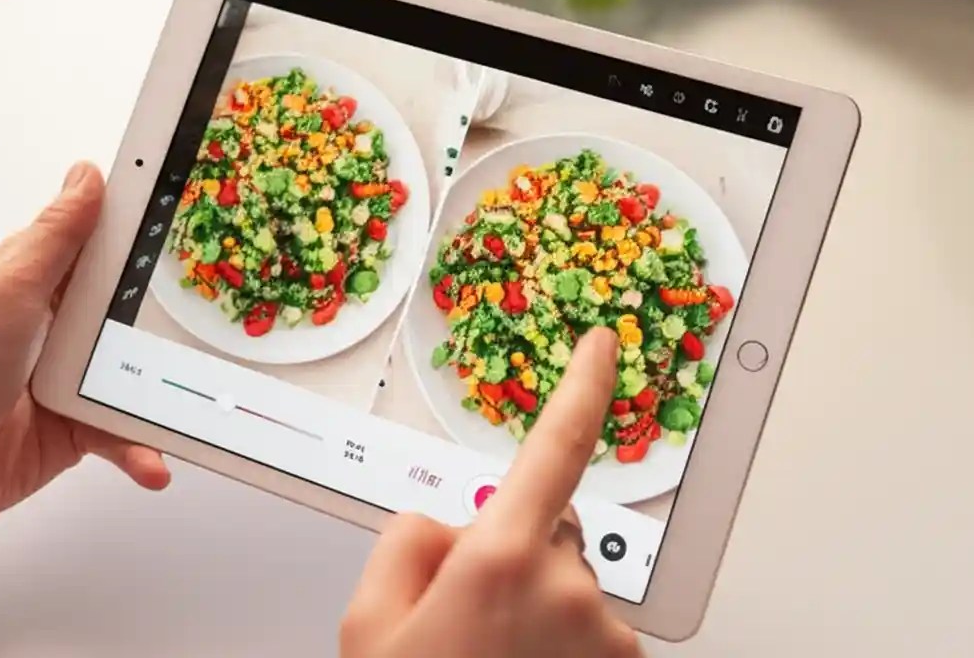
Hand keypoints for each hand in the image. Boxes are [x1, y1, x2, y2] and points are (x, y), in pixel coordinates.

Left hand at [0, 162, 170, 541]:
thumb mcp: (5, 290)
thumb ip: (55, 237)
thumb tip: (88, 175)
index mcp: (32, 281)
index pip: (99, 245)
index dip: (145, 231)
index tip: (198, 219)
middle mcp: (54, 327)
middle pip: (131, 309)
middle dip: (173, 316)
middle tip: (224, 318)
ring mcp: (68, 380)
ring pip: (138, 375)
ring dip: (166, 395)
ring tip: (201, 406)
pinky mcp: (77, 432)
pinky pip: (124, 433)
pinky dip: (142, 449)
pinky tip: (154, 464)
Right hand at [341, 328, 642, 657]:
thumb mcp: (370, 617)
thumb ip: (407, 542)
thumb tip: (447, 527)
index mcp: (502, 560)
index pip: (556, 447)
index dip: (584, 388)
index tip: (603, 347)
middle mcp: (566, 588)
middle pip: (547, 528)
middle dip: (510, 548)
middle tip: (462, 612)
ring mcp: (602, 630)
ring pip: (565, 581)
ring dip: (534, 599)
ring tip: (486, 648)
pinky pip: (587, 623)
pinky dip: (560, 636)